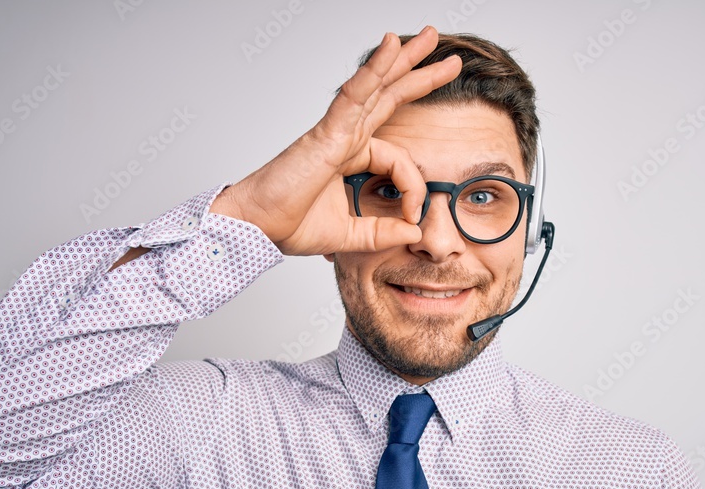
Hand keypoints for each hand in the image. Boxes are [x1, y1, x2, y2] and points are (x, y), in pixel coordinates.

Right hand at [210, 26, 461, 256]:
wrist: (256, 226)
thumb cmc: (288, 224)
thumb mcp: (349, 235)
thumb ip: (381, 233)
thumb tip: (414, 233)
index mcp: (350, 158)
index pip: (399, 160)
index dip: (415, 188)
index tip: (414, 218)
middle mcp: (345, 138)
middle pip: (389, 97)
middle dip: (418, 75)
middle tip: (448, 56)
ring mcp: (336, 131)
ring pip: (377, 87)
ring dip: (405, 60)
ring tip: (431, 37)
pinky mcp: (326, 132)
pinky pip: (355, 94)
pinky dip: (374, 69)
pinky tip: (392, 45)